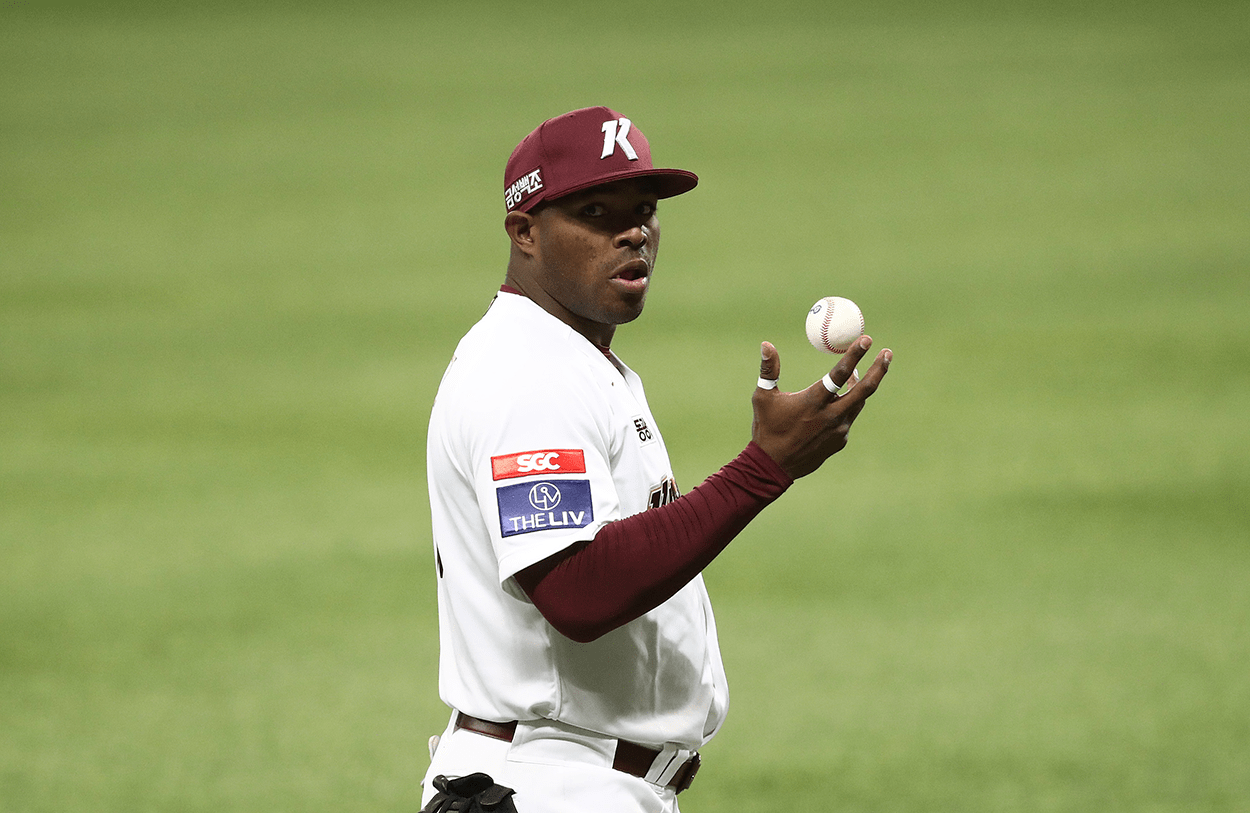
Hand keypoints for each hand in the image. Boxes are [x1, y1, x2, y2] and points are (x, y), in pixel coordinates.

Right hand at [751, 337, 891, 478]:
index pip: (839, 374)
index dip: (855, 355)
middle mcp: (831, 416)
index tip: (867, 339)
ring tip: (858, 374)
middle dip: (879, 369)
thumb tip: (766, 343)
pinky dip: (845, 407)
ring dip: (860, 387)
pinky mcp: (840, 441)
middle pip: (864, 389)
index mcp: (813, 402)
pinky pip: (847, 419)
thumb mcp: (763, 398)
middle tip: (887, 352)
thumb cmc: (766, 429)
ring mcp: (839, 430)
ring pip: (857, 403)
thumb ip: (769, 370)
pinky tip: (836, 403)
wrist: (774, 466)